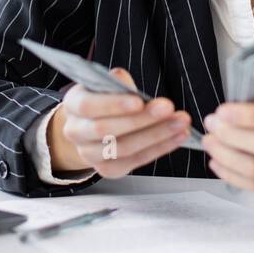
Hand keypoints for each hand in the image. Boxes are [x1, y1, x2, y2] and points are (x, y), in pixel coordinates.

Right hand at [48, 68, 193, 177]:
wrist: (92, 124)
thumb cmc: (105, 100)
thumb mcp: (106, 84)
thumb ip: (116, 83)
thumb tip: (127, 86)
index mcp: (73, 105)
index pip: (88, 107)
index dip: (113, 105)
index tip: (139, 100)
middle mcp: (76, 132)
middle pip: (107, 131)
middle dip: (141, 120)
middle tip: (168, 108)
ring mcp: (90, 154)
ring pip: (123, 148)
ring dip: (156, 135)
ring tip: (180, 123)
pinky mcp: (107, 169)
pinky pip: (135, 161)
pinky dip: (159, 148)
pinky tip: (177, 137)